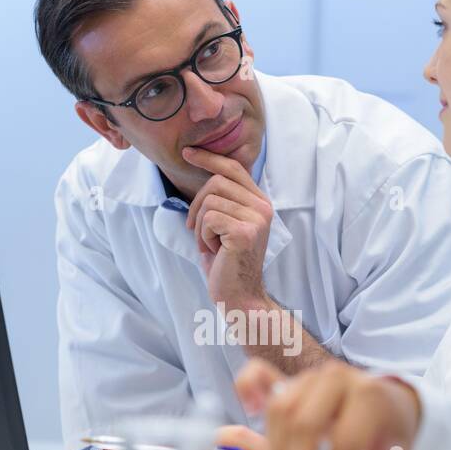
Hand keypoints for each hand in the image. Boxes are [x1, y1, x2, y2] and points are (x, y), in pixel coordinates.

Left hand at [182, 145, 272, 307]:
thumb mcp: (225, 226)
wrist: (240, 296)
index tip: (188, 153)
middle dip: (197, 205)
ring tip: (211, 244)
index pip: (234, 168)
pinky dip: (203, 236)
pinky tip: (214, 251)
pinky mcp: (245, 232)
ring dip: (200, 226)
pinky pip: (209, 219)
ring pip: (210, 202)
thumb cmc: (227, 264)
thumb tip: (204, 176)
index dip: (209, 158)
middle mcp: (263, 207)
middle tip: (196, 230)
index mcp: (259, 203)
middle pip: (216, 182)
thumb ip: (222, 202)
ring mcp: (256, 219)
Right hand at [235, 359, 422, 449]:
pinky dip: (247, 391)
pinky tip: (252, 411)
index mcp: (370, 397)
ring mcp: (311, 375)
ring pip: (280, 412)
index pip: (344, 441)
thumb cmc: (386, 435)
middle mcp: (338, 378)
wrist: (384, 404)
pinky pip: (257, 377)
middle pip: (305, 425)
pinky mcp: (291, 378)